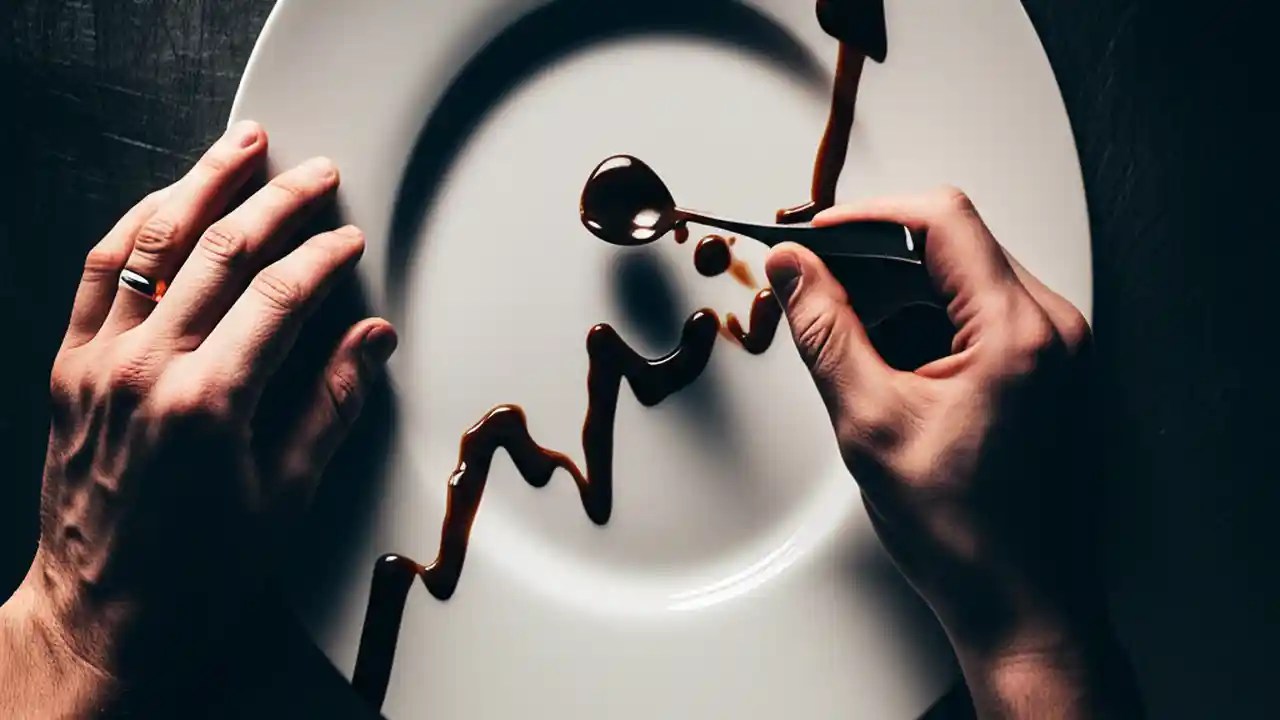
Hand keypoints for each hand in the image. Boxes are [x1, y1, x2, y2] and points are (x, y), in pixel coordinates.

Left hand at [0, 121, 395, 715]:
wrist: (103, 613)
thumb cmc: (197, 570)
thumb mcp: (286, 499)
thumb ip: (330, 408)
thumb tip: (370, 342)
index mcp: (210, 404)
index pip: (282, 296)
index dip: (324, 255)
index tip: (350, 239)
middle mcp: (147, 371)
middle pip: (222, 251)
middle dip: (278, 200)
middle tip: (316, 171)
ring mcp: (98, 363)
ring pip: (153, 242)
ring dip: (201, 184)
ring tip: (239, 146)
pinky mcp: (68, 369)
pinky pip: (98, 272)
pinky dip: (134, 224)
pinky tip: (163, 199)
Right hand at [765, 188, 1140, 717]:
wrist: (1019, 601)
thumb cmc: (963, 532)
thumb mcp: (870, 422)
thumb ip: (826, 331)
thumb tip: (793, 269)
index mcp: (1018, 332)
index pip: (942, 220)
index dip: (867, 217)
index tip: (815, 237)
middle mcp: (1051, 327)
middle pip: (954, 244)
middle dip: (875, 257)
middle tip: (815, 283)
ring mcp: (1056, 348)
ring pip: (963, 278)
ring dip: (900, 293)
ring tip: (851, 339)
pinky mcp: (1048, 369)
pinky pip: (980, 315)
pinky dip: (927, 324)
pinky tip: (890, 365)